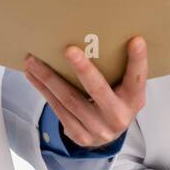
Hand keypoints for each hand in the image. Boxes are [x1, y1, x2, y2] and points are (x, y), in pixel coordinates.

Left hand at [23, 37, 147, 149]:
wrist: (108, 136)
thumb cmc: (116, 100)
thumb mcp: (126, 88)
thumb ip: (120, 69)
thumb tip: (97, 34)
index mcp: (134, 100)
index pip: (137, 78)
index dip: (137, 60)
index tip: (136, 40)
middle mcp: (118, 116)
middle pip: (98, 90)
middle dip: (83, 70)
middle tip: (69, 50)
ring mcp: (98, 129)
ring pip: (69, 99)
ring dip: (48, 77)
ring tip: (33, 59)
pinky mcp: (79, 135)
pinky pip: (57, 108)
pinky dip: (43, 89)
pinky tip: (32, 75)